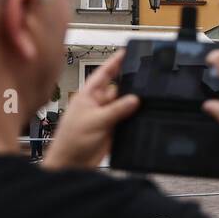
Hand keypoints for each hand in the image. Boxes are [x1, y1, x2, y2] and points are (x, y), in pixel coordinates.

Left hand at [42, 50, 139, 170]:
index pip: (103, 74)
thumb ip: (116, 109)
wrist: (71, 165)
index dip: (114, 63)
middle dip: (130, 86)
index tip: (126, 52)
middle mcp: (97, 104)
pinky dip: (135, 118)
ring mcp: (106, 117)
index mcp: (88, 96)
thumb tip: (134, 99)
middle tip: (146, 80)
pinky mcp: (113, 130)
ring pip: (125, 105)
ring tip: (147, 101)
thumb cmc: (71, 141)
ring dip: (133, 105)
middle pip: (118, 89)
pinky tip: (143, 116)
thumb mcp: (95, 121)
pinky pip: (127, 120)